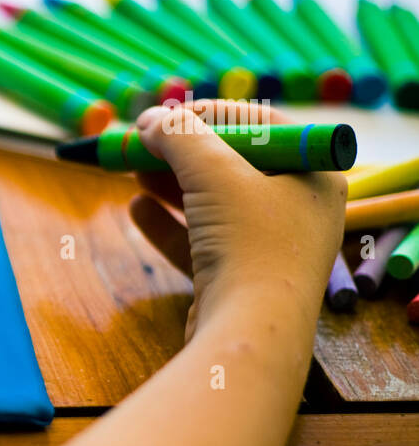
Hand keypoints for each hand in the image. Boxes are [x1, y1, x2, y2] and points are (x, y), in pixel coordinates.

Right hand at [129, 100, 346, 340]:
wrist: (250, 331)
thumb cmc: (248, 242)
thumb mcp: (213, 171)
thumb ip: (179, 135)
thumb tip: (148, 121)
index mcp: (313, 173)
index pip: (260, 125)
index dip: (209, 113)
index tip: (165, 117)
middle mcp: (297, 207)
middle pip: (232, 163)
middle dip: (182, 150)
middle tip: (142, 142)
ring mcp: (268, 245)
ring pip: (212, 202)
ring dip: (169, 182)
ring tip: (133, 169)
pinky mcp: (239, 278)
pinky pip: (200, 240)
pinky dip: (168, 222)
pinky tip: (136, 209)